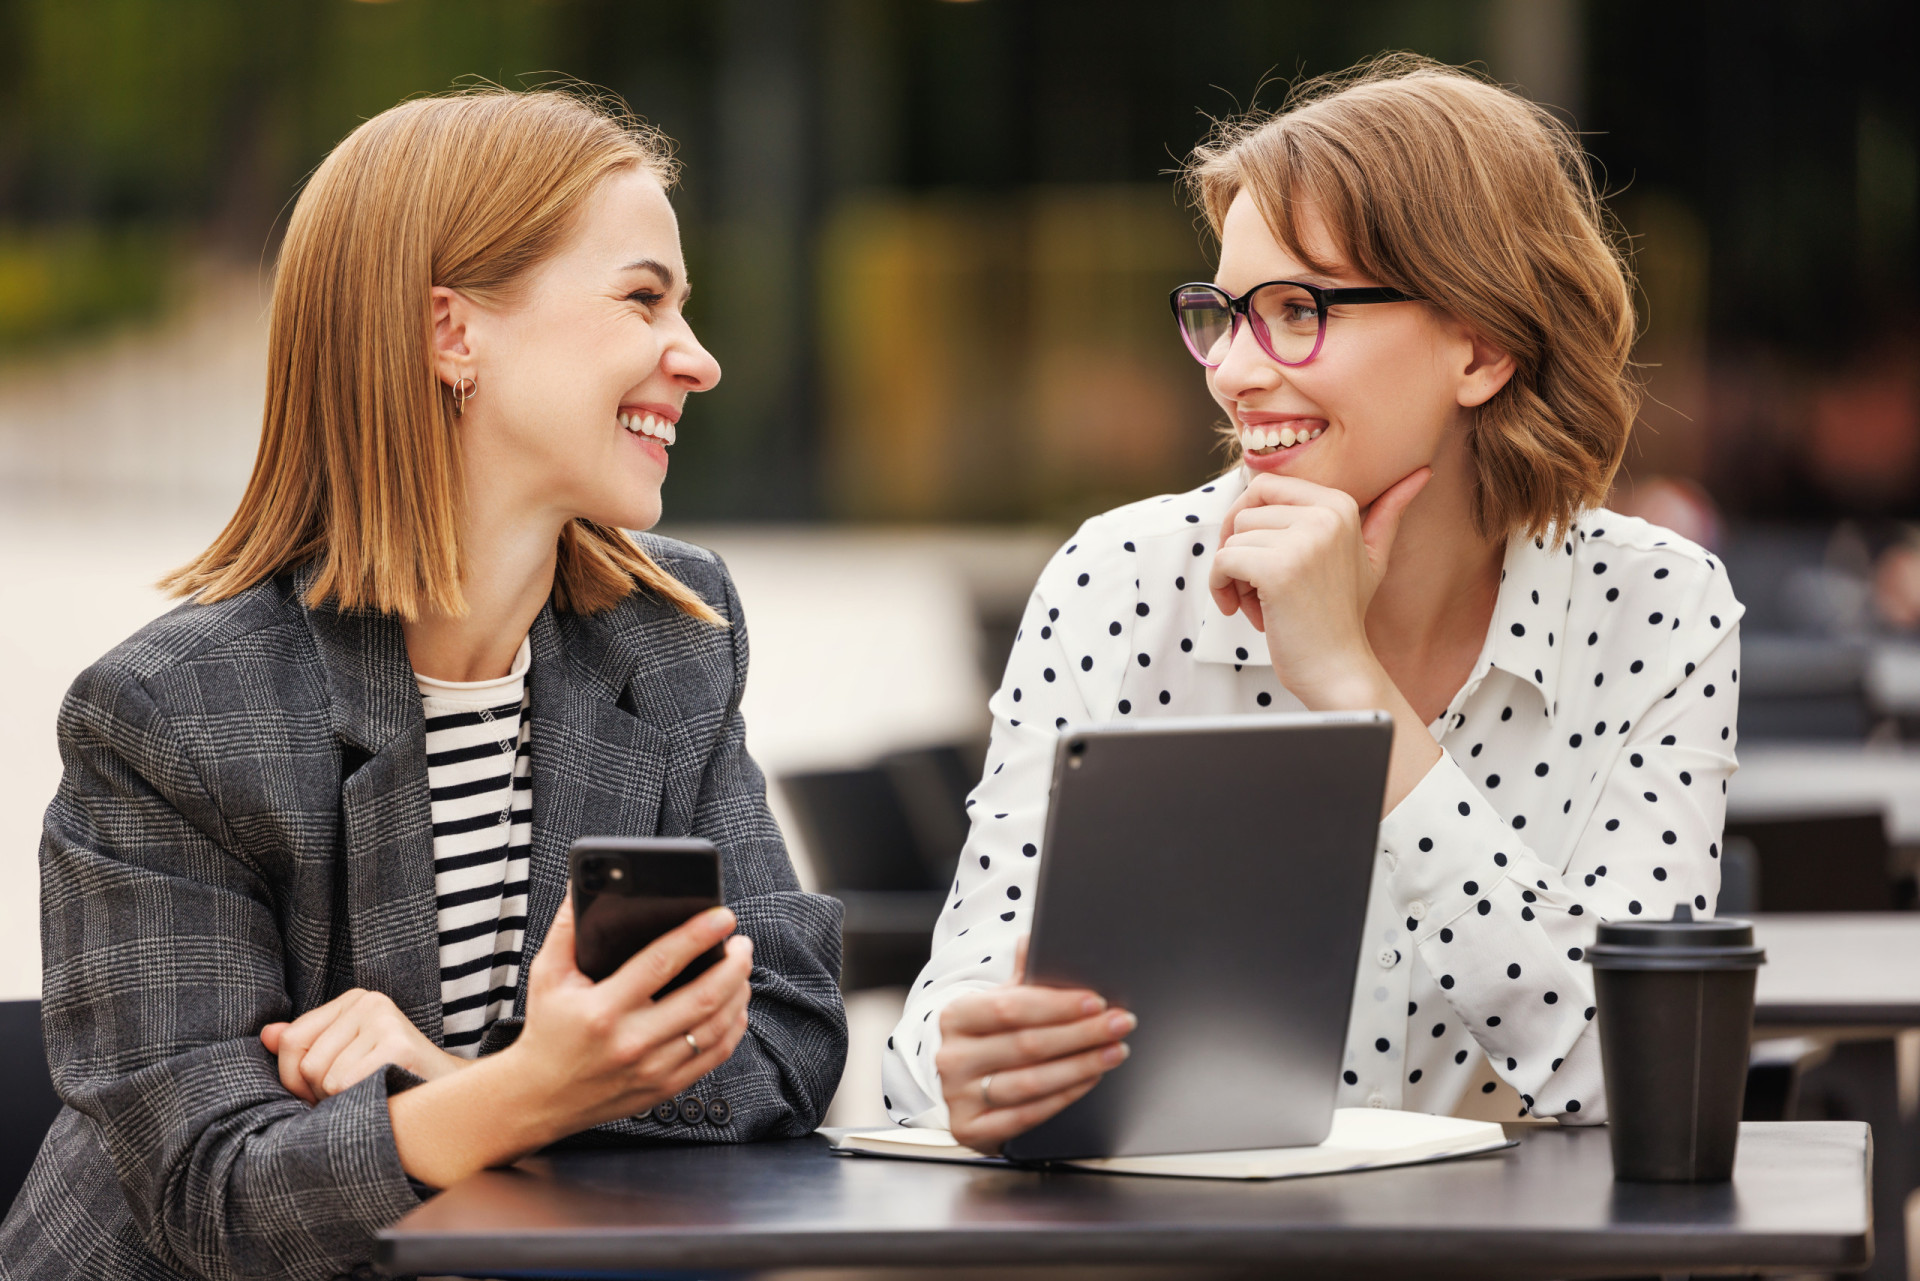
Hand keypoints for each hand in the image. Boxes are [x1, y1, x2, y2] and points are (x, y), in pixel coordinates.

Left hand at [262, 989, 468, 1103]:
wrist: (448, 1091)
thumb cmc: (389, 1076)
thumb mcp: (344, 1055)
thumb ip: (305, 1045)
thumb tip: (266, 1034)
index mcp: (353, 1000)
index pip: (290, 1040)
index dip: (293, 1077)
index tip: (317, 1092)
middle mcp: (368, 1001)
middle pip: (306, 1063)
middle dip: (321, 1093)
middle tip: (353, 1094)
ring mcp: (385, 1020)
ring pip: (325, 1078)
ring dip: (341, 1100)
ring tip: (368, 1094)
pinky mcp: (397, 1044)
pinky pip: (345, 1084)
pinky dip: (357, 1100)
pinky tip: (380, 1094)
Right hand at [500, 896, 753, 1139]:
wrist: (540, 1097)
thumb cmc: (547, 1030)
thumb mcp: (546, 976)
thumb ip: (566, 929)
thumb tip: (580, 882)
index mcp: (602, 1010)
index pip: (661, 963)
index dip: (697, 936)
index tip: (722, 917)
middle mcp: (631, 1042)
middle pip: (703, 997)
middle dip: (734, 965)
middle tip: (742, 943)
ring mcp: (652, 1069)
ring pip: (716, 1027)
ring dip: (739, 992)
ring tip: (741, 968)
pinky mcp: (665, 1087)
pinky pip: (714, 1055)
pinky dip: (734, 1026)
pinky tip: (736, 1005)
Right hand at [937, 937, 1134, 1154]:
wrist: (963, 1084)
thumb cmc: (990, 1037)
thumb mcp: (998, 1002)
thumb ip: (1022, 975)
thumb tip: (1038, 938)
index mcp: (955, 1016)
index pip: (1010, 1008)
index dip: (1057, 1006)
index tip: (1096, 1001)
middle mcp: (951, 1056)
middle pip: (1026, 1045)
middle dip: (1082, 1034)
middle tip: (1121, 1024)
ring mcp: (957, 1096)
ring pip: (1030, 1083)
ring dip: (1081, 1067)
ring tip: (1115, 1051)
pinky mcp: (970, 1129)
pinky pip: (1026, 1116)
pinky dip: (1064, 1097)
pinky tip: (1090, 1079)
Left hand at [1209, 468, 1429, 707]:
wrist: (1339, 669)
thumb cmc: (1342, 615)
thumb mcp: (1372, 557)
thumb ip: (1388, 514)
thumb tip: (1423, 471)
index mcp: (1340, 504)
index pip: (1265, 486)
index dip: (1249, 521)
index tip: (1258, 554)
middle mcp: (1325, 515)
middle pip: (1244, 515)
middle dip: (1240, 551)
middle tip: (1257, 587)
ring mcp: (1303, 542)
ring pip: (1232, 540)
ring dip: (1233, 576)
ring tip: (1262, 604)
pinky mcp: (1278, 570)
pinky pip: (1223, 562)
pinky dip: (1220, 588)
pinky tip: (1242, 611)